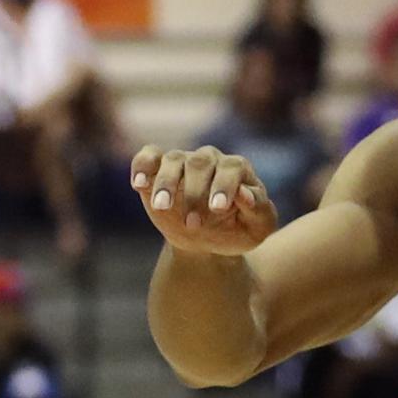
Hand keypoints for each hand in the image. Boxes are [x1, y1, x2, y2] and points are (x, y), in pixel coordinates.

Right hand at [131, 146, 276, 255]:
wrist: (207, 240)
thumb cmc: (236, 231)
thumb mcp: (257, 227)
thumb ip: (258, 208)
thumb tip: (244, 193)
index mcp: (236, 170)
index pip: (231, 168)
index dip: (225, 186)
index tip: (218, 209)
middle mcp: (208, 160)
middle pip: (199, 164)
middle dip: (194, 193)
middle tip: (193, 224)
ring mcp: (182, 163)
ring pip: (172, 160)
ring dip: (166, 182)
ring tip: (161, 207)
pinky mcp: (157, 170)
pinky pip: (148, 157)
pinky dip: (142, 166)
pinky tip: (138, 184)